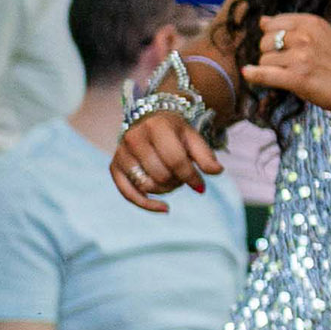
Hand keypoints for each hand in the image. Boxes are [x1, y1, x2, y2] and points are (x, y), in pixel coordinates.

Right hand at [108, 111, 223, 212]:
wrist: (150, 121)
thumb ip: (206, 155)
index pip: (175, 160)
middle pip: (161, 175)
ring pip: (146, 185)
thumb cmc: (176, 132)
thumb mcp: (194, 138)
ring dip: (165, 190)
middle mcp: (134, 138)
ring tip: (173, 180)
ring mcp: (121, 153)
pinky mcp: (114, 166)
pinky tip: (164, 208)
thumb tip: (216, 172)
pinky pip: (127, 192)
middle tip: (184, 176)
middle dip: (178, 181)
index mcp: (156, 127)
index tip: (201, 186)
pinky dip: (146, 204)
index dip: (190, 176)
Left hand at [239, 13, 330, 113]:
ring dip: (271, 69)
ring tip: (289, 74)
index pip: (272, 23)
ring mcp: (300, 57)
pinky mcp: (297, 78)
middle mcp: (304, 36)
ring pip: (264, 60)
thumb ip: (294, 27)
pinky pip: (264, 74)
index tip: (282, 47)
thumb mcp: (323, 35)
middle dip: (270, 53)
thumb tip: (262, 20)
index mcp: (311, 22)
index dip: (273, 36)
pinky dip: (254, 75)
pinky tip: (249, 74)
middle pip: (264, 41)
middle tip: (286, 64)